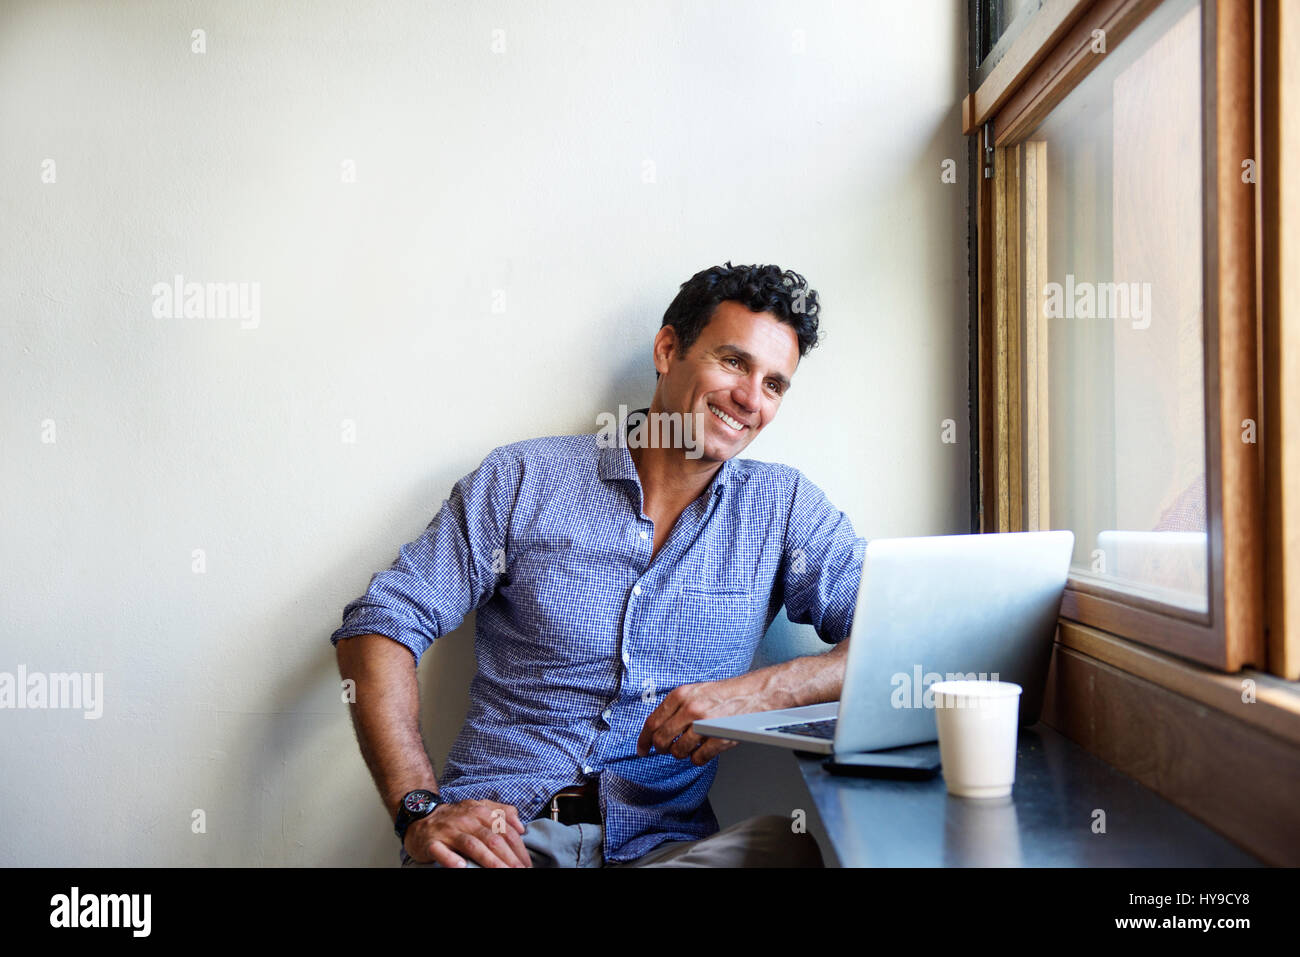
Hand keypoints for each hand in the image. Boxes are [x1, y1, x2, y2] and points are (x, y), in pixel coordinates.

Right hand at [403, 799, 531, 867]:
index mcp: (480, 811)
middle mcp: (466, 819)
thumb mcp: (479, 808)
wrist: (420, 815)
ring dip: (489, 861)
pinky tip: (462, 867)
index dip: (518, 848)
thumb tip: (520, 827)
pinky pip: (441, 852)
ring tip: (502, 872)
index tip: (527, 864)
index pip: (504, 830)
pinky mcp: (431, 842)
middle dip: (508, 858)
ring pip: (472, 845)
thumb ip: (501, 813)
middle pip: (492, 839)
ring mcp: (448, 830)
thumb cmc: (454, 818)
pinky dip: (452, 860)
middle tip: (519, 871)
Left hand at [636, 676, 750, 764]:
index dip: (644, 740)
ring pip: (678, 752)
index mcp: (680, 695)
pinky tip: (704, 750)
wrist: (754, 694)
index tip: (642, 749)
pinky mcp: (719, 739)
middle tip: (666, 750)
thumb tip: (657, 729)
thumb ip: (675, 708)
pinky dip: (698, 758)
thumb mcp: (694, 692)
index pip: (651, 723)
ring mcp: (704, 725)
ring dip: (681, 754)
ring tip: (691, 746)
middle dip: (662, 749)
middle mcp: (690, 709)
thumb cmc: (724, 693)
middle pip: (662, 740)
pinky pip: (698, 758)